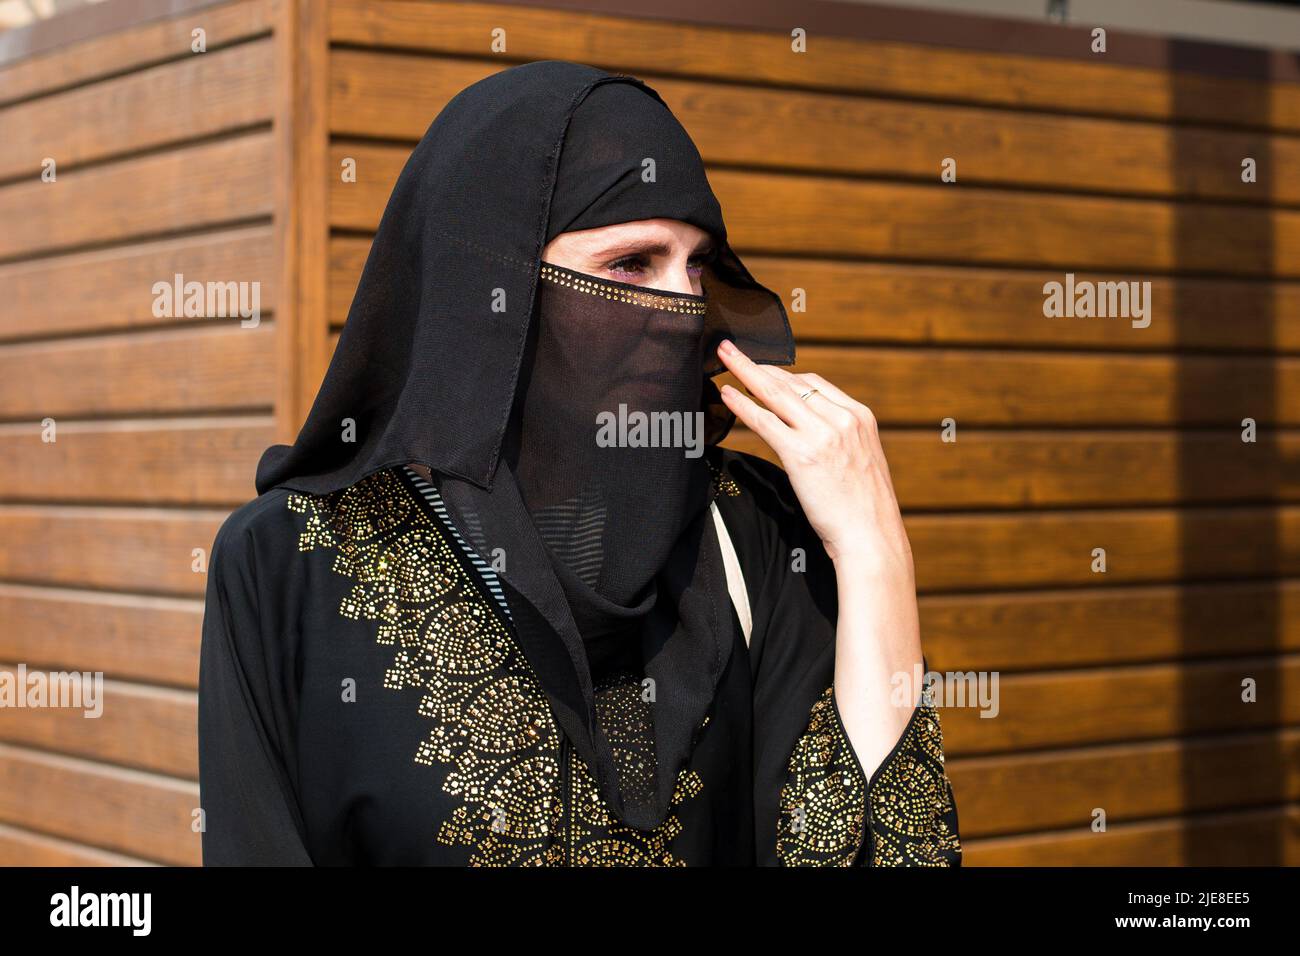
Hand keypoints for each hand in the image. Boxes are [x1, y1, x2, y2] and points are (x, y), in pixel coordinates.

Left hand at [716, 339, 912, 578]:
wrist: (871, 536)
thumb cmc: (863, 508)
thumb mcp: (860, 460)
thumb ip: (839, 438)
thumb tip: (808, 431)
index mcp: (860, 416)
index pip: (816, 383)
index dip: (783, 375)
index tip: (762, 370)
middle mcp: (843, 418)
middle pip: (793, 382)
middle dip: (759, 365)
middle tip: (732, 351)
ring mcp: (823, 434)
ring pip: (775, 394)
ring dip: (744, 372)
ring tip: (723, 358)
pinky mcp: (802, 454)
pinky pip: (764, 421)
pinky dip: (742, 405)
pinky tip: (726, 394)